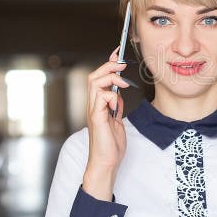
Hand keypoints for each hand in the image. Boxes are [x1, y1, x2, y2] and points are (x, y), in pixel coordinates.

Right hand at [83, 45, 130, 199]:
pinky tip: (117, 104)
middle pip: (94, 76)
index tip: (118, 53)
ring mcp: (94, 111)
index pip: (99, 78)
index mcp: (98, 104)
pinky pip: (102, 98)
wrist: (106, 163)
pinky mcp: (97, 118)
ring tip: (123, 82)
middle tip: (123, 65)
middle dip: (109, 66)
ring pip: (95, 83)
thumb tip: (118, 93)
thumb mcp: (117, 120)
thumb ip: (116, 106)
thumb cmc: (111, 144)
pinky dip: (112, 96)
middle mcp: (93, 105)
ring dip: (110, 78)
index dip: (108, 63)